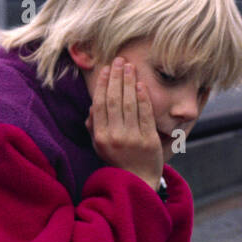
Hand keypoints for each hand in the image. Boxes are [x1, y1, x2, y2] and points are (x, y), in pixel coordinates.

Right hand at [85, 58, 163, 189]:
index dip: (103, 85)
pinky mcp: (149, 140)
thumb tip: (92, 106)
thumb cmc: (117, 160)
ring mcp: (133, 138)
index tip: (106, 69)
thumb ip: (94, 126)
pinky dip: (143, 98)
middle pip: (115, 100)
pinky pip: (145, 114)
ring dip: (129, 82)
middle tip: (119, 61)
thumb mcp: (99, 145)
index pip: (100, 105)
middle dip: (116, 78)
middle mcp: (115, 137)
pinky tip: (141, 84)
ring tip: (130, 66)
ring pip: (129, 104)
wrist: (138, 180)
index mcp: (101, 137)